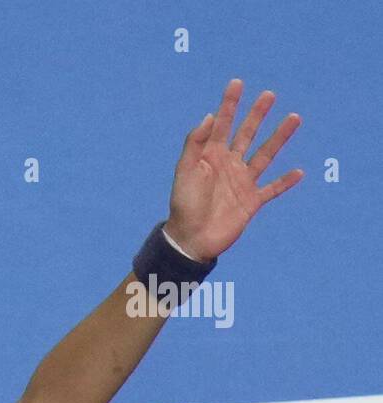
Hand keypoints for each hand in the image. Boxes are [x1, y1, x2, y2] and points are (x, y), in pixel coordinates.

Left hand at [164, 78, 303, 260]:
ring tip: (293, 118)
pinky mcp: (251, 202)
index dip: (229, 105)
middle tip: (269, 94)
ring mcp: (242, 183)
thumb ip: (195, 144)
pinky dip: (285, 182)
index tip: (237, 83)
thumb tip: (209, 116)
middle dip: (257, 115)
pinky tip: (298, 172)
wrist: (190, 239)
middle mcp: (228, 166)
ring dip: (279, 138)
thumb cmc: (183, 205)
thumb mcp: (184, 171)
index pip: (221, 125)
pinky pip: (272, 190)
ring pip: (265, 155)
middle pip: (246, 135)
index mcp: (210, 157)